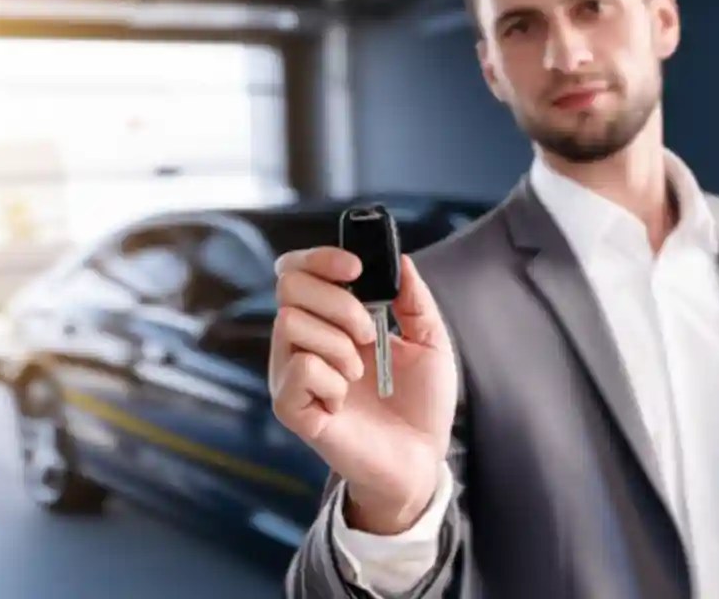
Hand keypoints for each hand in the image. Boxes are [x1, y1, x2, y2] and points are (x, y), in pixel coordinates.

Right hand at [268, 247, 457, 533]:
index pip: (297, 270)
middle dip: (339, 302)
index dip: (320, 258)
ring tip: (361, 373)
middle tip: (371, 334)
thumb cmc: (420, 405)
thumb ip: (414, 300)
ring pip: (290, 323)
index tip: (357, 269)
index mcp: (329, 320)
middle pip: (288, 286)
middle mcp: (301, 342)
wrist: (420, 460)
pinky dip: (331, 379)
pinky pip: (299, 370)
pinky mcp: (291, 408)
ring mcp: (291, 375)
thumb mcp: (430, 342)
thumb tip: (400, 259)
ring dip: (339, 343)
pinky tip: (343, 400)